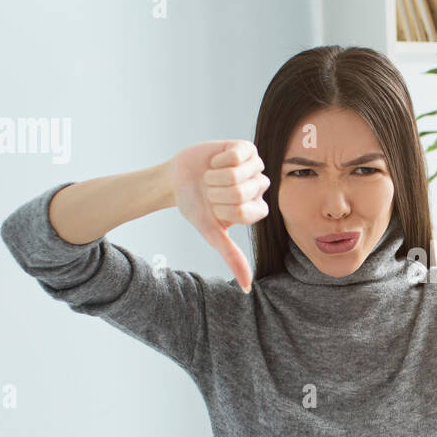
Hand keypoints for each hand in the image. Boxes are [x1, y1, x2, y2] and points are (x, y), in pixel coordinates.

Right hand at [169, 140, 269, 292]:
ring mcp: (255, 166)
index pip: (247, 211)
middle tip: (210, 191)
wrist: (177, 181)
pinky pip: (238, 154)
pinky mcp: (245, 148)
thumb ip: (232, 256)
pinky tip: (215, 162)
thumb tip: (246, 288)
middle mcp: (260, 188)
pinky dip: (219, 159)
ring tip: (211, 177)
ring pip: (239, 173)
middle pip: (242, 191)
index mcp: (257, 210)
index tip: (214, 208)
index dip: (224, 209)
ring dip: (217, 176)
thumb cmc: (196, 207)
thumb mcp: (212, 233)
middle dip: (217, 192)